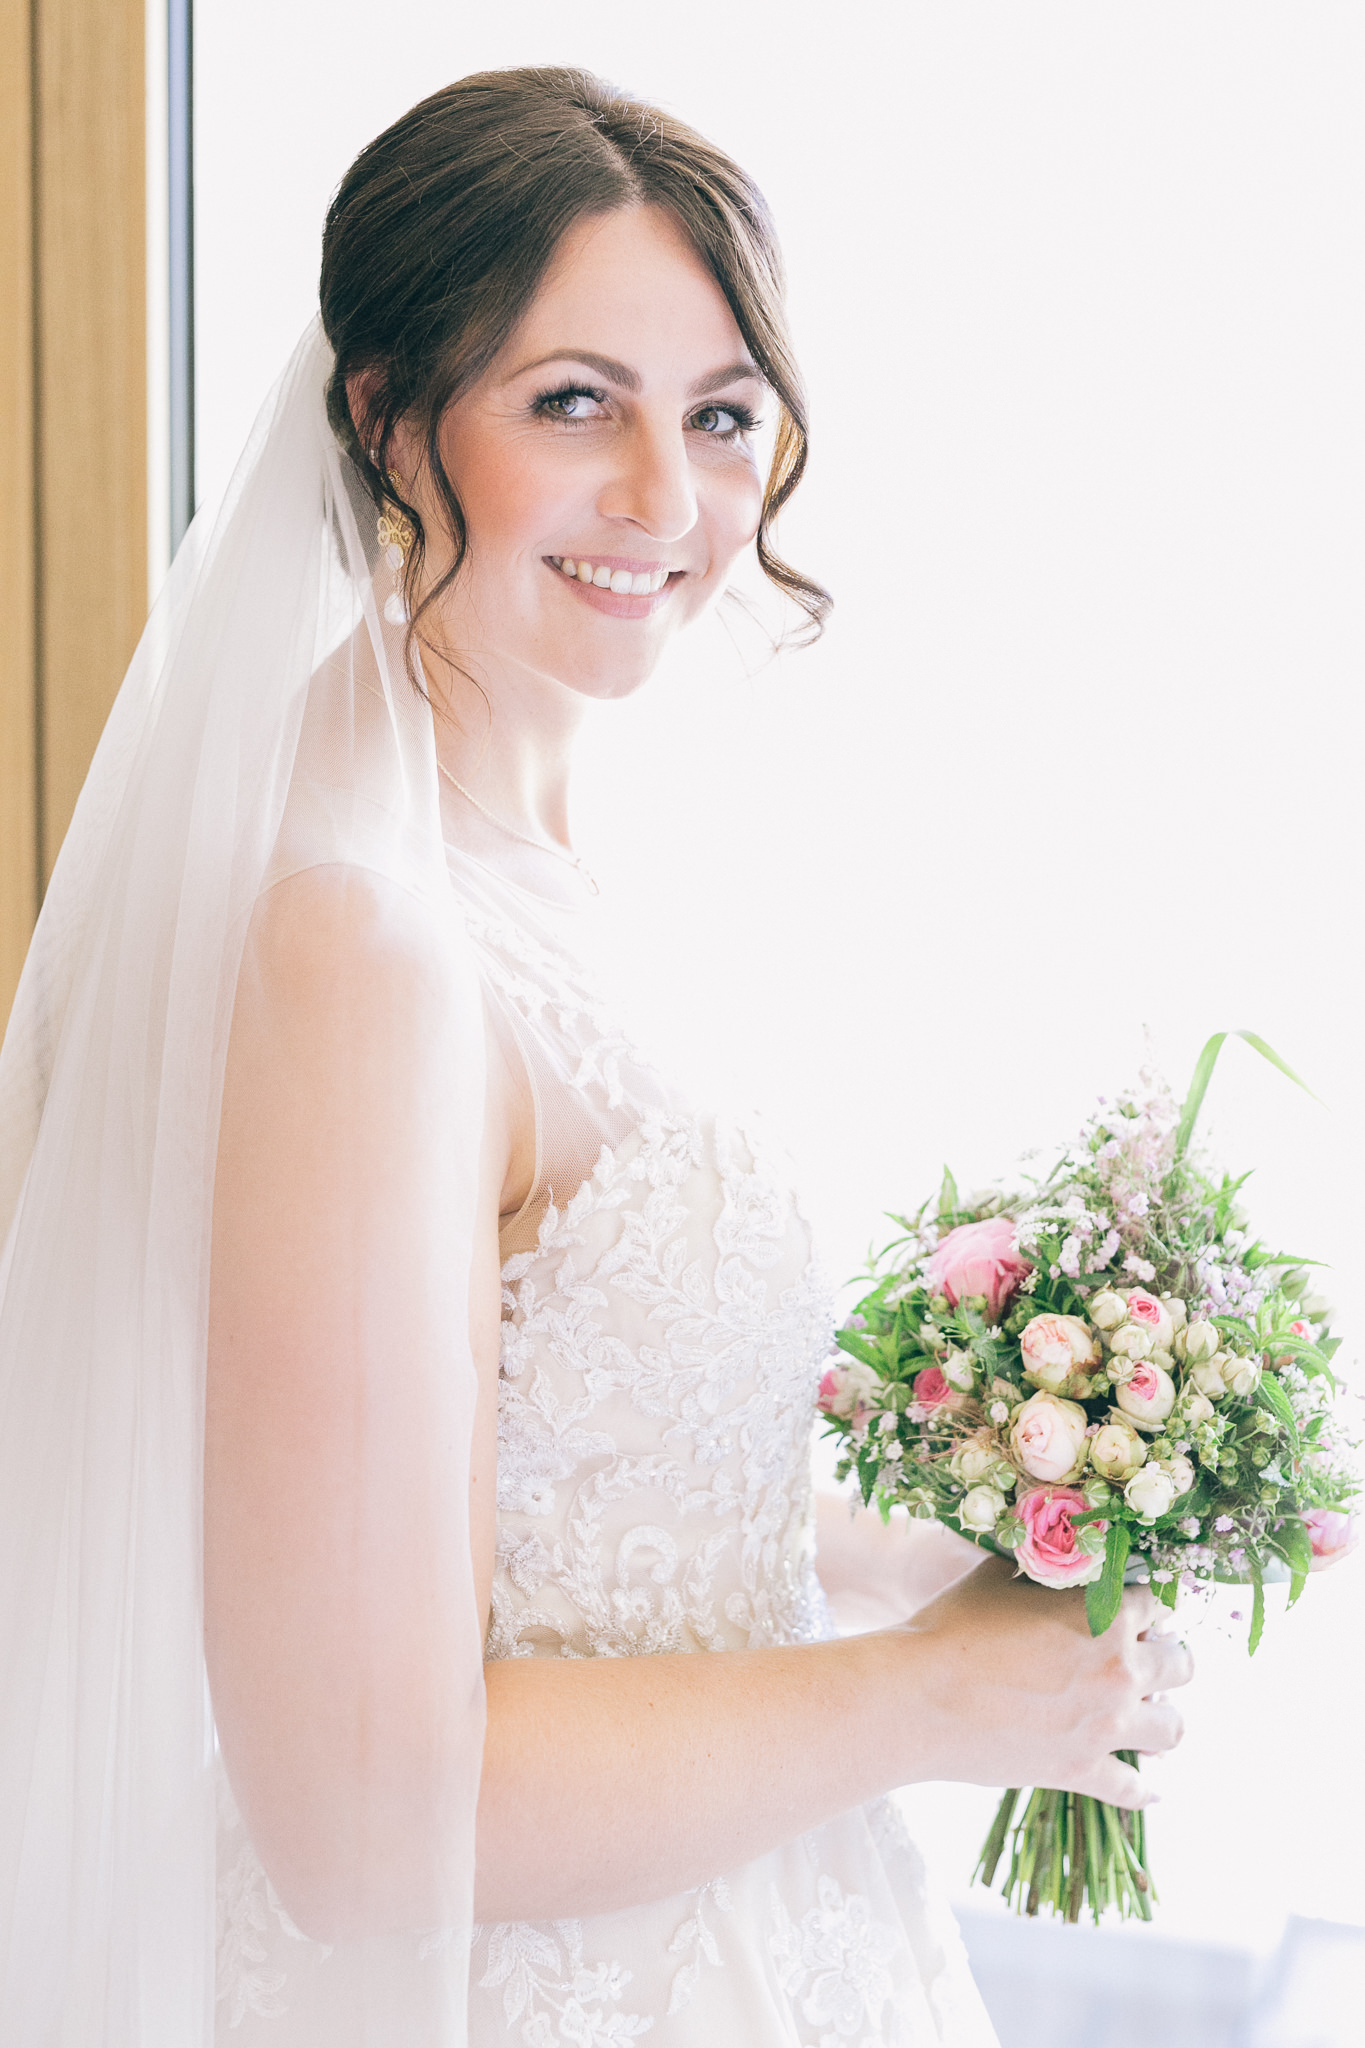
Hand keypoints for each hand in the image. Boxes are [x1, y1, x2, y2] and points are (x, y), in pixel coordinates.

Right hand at [901, 1555, 1191, 1806]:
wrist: (917, 1696)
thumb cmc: (951, 1627)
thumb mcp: (998, 1579)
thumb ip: (1040, 1569)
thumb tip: (1049, 1556)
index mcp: (1106, 1612)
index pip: (1157, 1601)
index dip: (1145, 1603)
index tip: (1134, 1609)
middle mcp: (1120, 1669)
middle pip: (1182, 1663)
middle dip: (1168, 1656)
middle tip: (1149, 1658)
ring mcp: (1105, 1725)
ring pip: (1174, 1729)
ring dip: (1166, 1717)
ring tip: (1151, 1715)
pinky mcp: (1081, 1771)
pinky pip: (1133, 1789)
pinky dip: (1143, 1788)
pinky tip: (1148, 1785)